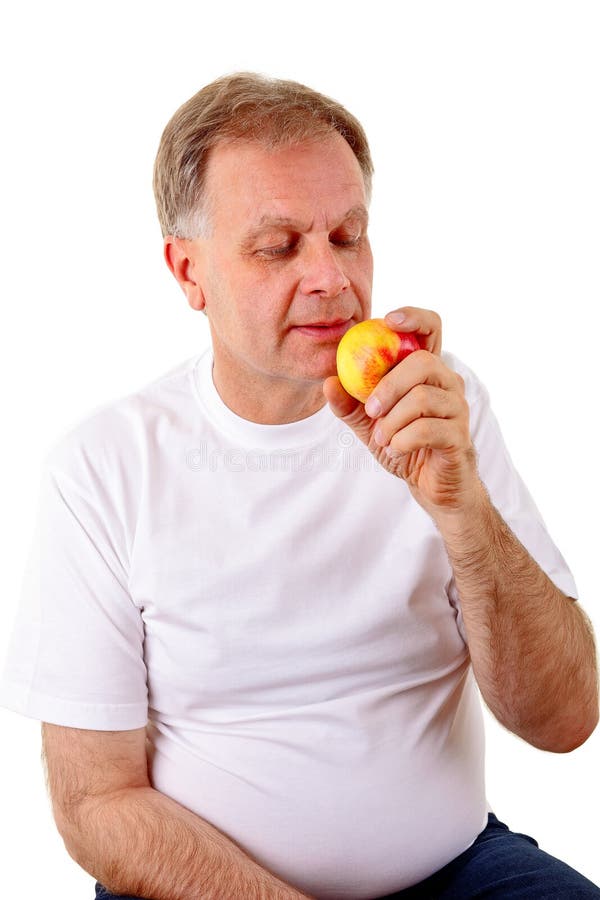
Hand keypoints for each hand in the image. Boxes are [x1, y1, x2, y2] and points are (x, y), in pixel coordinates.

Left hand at [323, 306, 479, 514]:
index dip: (414, 317)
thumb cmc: (403, 444)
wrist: (430, 485)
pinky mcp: (459, 435)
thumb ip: (349, 403)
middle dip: (390, 385)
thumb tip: (328, 382)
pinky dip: (403, 441)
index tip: (388, 321)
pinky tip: (395, 449)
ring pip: (424, 397)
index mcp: (426, 371)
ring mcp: (457, 408)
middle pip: (424, 362)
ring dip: (393, 420)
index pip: (431, 328)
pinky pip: (428, 430)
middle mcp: (447, 382)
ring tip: (381, 438)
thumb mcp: (368, 423)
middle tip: (371, 409)